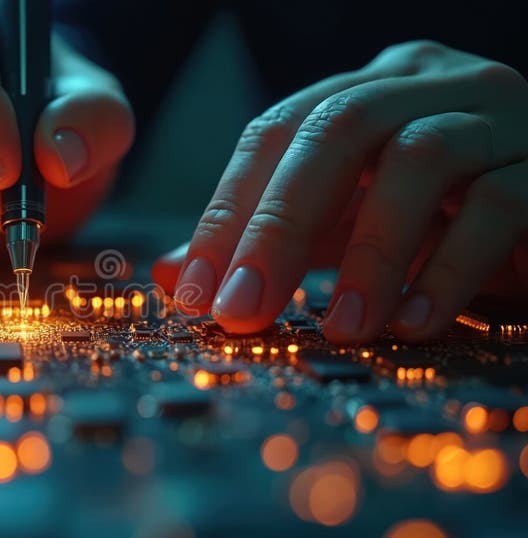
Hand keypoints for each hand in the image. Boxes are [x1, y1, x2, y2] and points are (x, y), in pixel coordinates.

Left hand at [154, 41, 527, 342]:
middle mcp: (432, 86)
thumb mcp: (344, 223)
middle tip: (241, 311)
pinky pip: (498, 206)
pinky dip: (448, 269)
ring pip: (421, 157)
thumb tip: (168, 274)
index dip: (227, 208)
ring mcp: (501, 119)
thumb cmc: (440, 220)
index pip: (278, 129)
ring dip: (370, 252)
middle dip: (278, 224)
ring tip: (341, 327)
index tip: (191, 290)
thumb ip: (266, 240)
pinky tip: (412, 323)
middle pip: (338, 127)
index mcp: (370, 89)